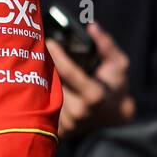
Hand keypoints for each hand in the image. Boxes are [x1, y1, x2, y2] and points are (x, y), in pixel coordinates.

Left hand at [47, 21, 135, 139]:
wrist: (114, 116)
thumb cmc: (116, 86)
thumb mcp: (119, 64)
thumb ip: (106, 45)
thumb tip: (93, 26)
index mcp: (94, 95)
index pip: (70, 74)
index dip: (58, 56)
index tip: (50, 42)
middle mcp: (79, 112)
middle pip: (53, 85)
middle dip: (44, 68)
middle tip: (37, 52)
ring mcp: (68, 122)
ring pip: (46, 96)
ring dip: (41, 81)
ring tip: (37, 67)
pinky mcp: (60, 130)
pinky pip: (44, 108)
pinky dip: (41, 95)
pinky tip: (39, 85)